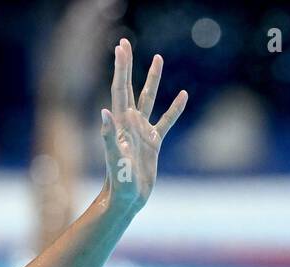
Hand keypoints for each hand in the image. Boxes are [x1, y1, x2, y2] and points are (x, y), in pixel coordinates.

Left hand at [100, 38, 186, 214]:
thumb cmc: (118, 183)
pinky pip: (166, 122)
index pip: (120, 89)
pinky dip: (175, 109)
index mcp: (120, 124)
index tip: (121, 46)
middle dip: (128, 65)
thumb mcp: (115, 159)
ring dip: (153, 79)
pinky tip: (183, 95)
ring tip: (158, 58)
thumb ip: (109, 137)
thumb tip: (105, 112)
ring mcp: (142, 133)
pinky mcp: (153, 144)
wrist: (126, 200)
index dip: (121, 68)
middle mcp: (130, 124)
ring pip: (149, 100)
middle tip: (126, 43)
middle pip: (130, 87)